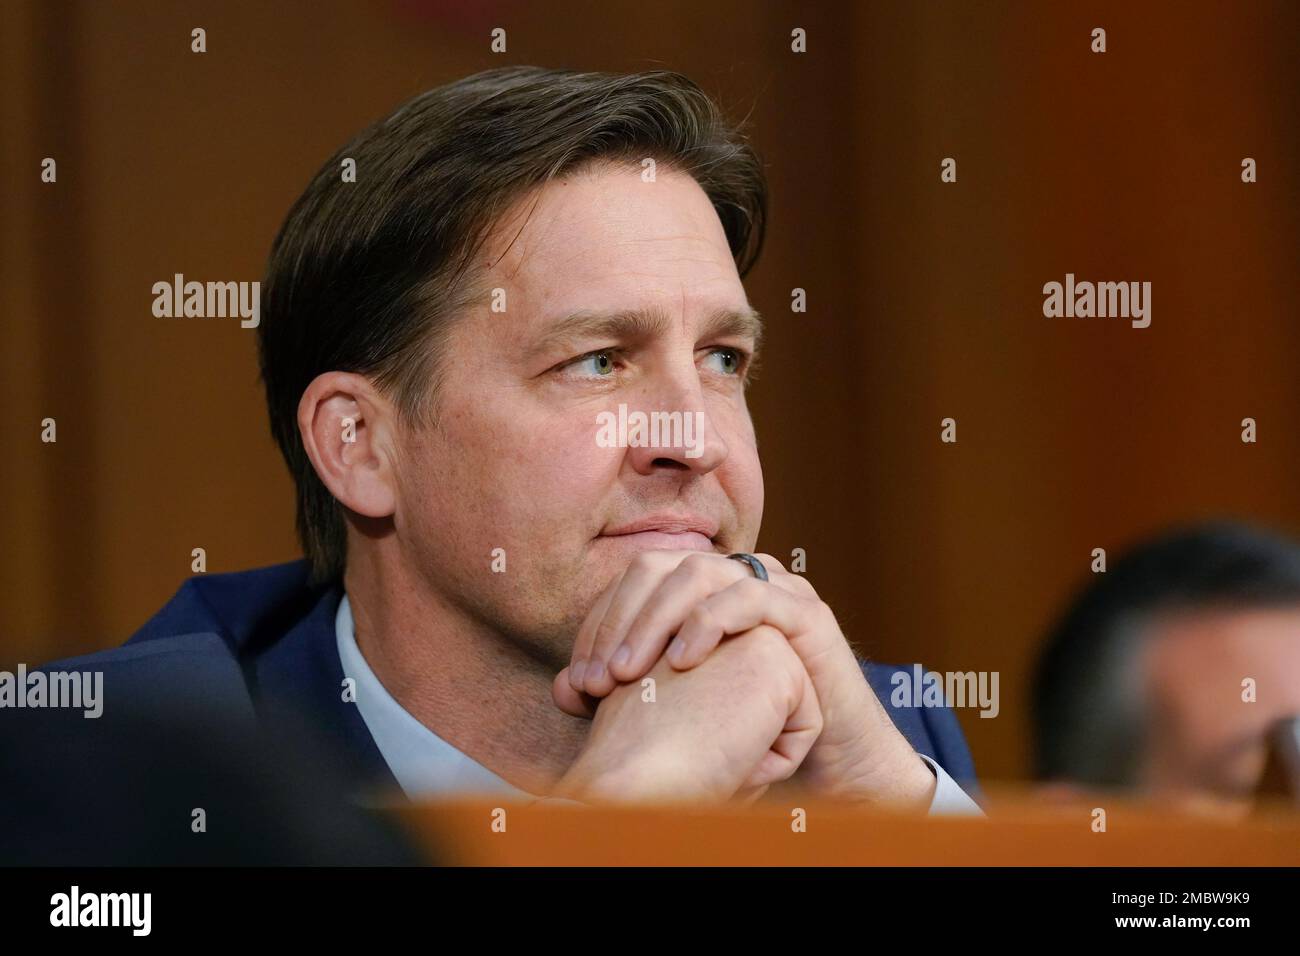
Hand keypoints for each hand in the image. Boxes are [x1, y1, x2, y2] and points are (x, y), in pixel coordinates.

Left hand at [554, 550, 936, 807]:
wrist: (829, 759)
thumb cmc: (749, 727)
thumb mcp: (678, 703)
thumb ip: (625, 686)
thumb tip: (562, 687)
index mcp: (704, 588)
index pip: (635, 579)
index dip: (600, 622)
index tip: (578, 678)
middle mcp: (737, 576)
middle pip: (661, 567)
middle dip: (620, 618)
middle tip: (596, 676)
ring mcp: (774, 588)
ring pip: (700, 573)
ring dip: (654, 620)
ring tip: (628, 671)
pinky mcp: (806, 614)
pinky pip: (750, 598)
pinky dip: (709, 623)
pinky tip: (682, 661)